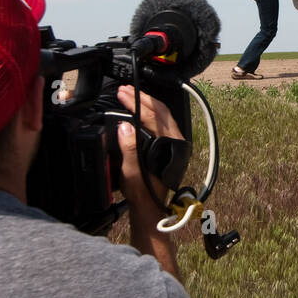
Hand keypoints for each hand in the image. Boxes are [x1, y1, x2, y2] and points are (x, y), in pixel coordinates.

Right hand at [116, 85, 182, 203]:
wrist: (149, 207)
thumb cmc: (142, 193)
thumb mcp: (131, 173)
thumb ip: (129, 149)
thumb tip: (125, 126)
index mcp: (168, 147)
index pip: (152, 117)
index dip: (136, 103)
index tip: (122, 94)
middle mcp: (175, 142)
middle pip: (161, 111)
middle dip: (142, 98)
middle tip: (125, 90)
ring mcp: (174, 143)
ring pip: (164, 115)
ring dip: (147, 103)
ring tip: (130, 95)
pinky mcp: (170, 146)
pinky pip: (163, 122)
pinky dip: (151, 111)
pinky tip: (140, 109)